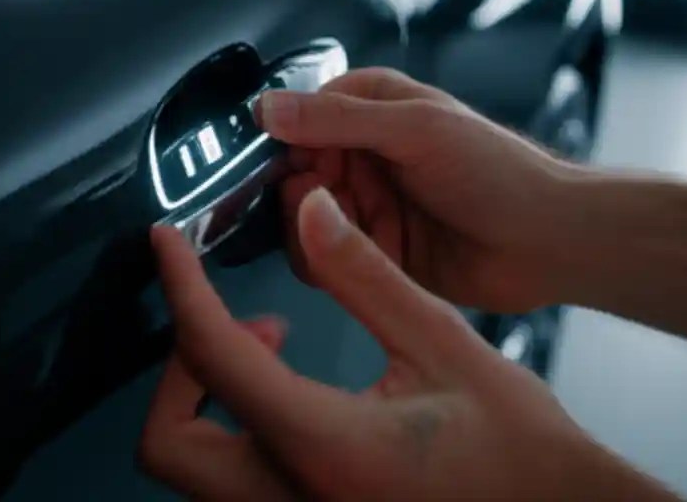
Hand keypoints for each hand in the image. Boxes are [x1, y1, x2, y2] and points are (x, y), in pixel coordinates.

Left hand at [138, 188, 673, 500]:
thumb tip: (308, 213)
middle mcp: (290, 500)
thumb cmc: (521, 448)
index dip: (181, 287)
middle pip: (166, 442)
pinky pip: (233, 485)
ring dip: (207, 401)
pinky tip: (293, 392)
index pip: (211, 355)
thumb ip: (363, 275)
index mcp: (322, 445)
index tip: (168, 247)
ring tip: (274, 346)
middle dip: (179, 368)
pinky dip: (236, 432)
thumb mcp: (444, 342)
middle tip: (229, 317)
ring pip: (192, 470)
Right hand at [259, 67, 579, 312]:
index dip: (283, 144)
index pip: (296, 117)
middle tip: (320, 205)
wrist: (549, 244)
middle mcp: (362, 153)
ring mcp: (365, 203)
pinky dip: (325, 259)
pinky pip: (322, 255)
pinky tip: (351, 258)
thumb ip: (338, 119)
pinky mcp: (371, 250)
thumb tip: (267, 107)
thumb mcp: (415, 129)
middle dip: (295, 193)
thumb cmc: (499, 172)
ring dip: (310, 229)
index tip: (286, 167)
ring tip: (347, 232)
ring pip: (300, 217)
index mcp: (370, 106)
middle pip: (290, 172)